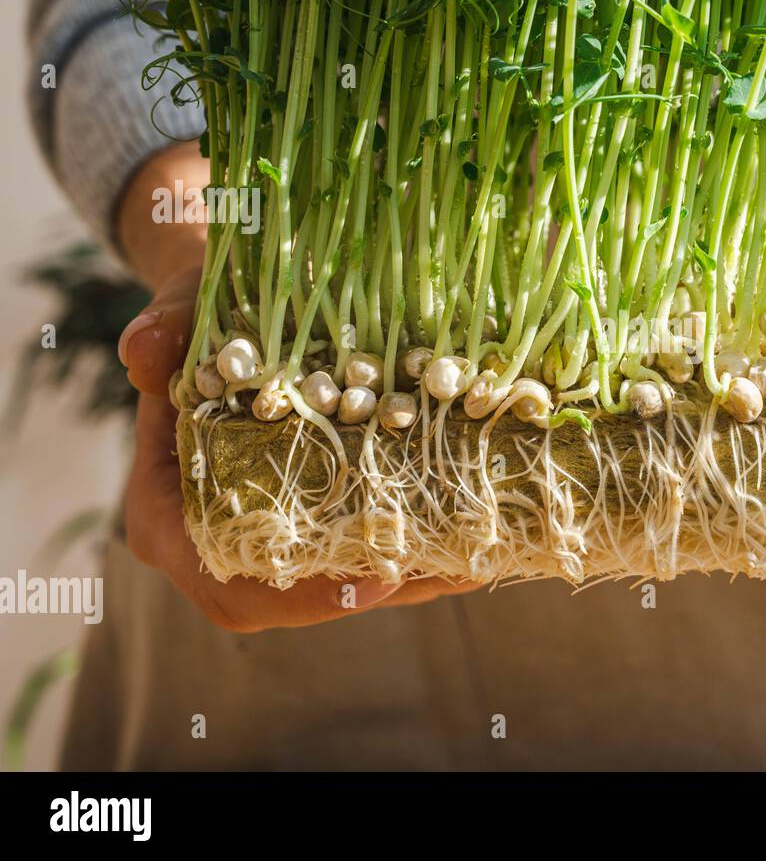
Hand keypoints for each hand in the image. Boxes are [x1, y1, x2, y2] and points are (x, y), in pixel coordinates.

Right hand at [117, 146, 476, 632]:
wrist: (238, 314)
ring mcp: (272, 540)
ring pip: (337, 587)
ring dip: (410, 581)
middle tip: (446, 571)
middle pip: (290, 599)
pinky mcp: (317, 528)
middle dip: (369, 591)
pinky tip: (479, 544)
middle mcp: (219, 541)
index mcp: (167, 510)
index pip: (219, 575)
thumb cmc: (206, 314)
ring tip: (477, 561)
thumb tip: (143, 354)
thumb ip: (168, 329)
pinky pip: (366, 559)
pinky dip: (420, 557)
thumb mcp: (185, 308)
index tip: (369, 582)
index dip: (293, 592)